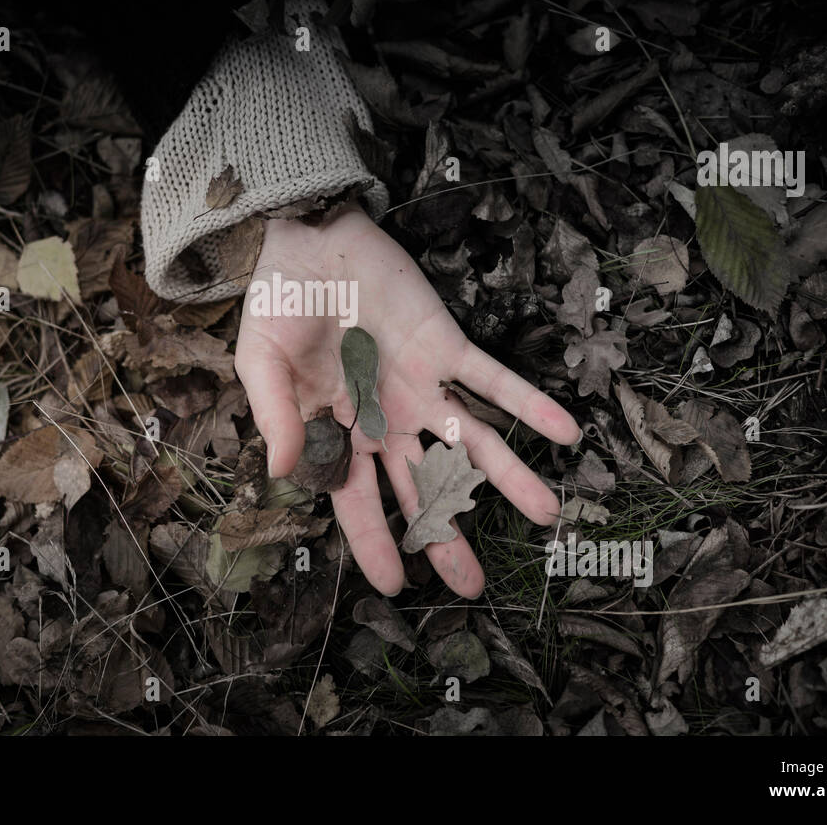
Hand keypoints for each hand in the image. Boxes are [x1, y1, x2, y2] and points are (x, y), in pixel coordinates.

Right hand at [234, 205, 580, 597]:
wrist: (310, 240)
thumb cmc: (278, 304)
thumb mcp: (261, 363)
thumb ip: (276, 416)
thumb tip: (285, 474)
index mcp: (340, 433)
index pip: (360, 501)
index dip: (377, 543)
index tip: (397, 586)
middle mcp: (389, 421)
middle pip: (424, 488)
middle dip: (448, 535)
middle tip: (473, 585)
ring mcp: (423, 387)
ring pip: (472, 443)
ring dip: (510, 477)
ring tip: (547, 513)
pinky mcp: (448, 347)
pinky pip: (494, 381)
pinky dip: (530, 404)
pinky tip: (565, 431)